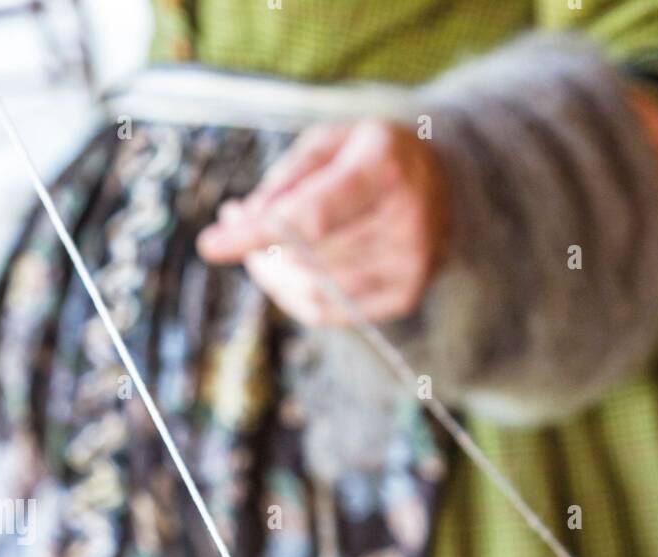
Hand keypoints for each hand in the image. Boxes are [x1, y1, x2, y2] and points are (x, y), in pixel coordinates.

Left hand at [197, 119, 450, 324]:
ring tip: (264, 248)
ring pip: (314, 290)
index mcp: (384, 169)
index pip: (310, 216)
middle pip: (306, 258)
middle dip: (260, 248)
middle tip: (240, 229)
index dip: (256, 234)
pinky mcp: (405, 296)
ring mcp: (410, 265)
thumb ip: (285, 180)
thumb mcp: (330, 142)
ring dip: (274, 274)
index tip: (211, 244)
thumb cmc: (373, 159)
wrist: (445, 185)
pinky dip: (295, 296)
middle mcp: (405, 222)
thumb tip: (242, 224)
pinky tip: (288, 273)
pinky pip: (329, 313)